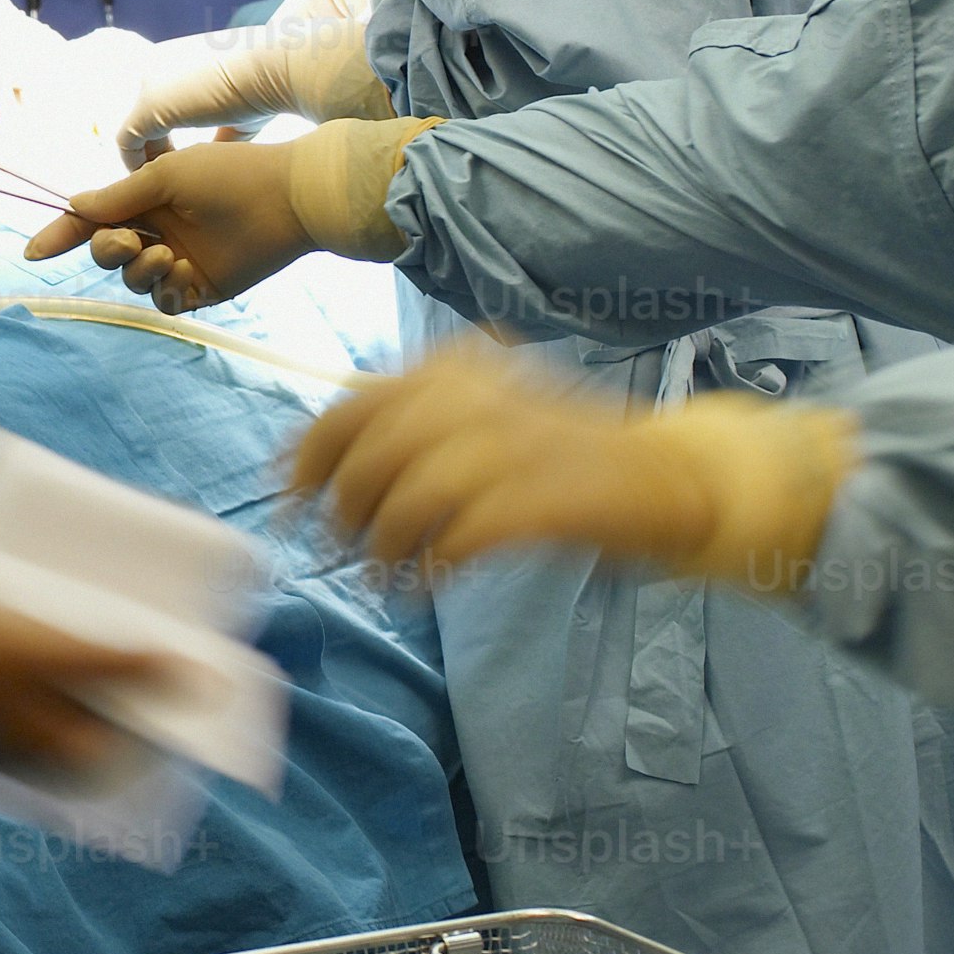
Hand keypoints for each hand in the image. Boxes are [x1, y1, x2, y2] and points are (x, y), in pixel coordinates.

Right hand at [19, 138, 317, 314]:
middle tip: (130, 242)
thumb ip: (118, 197)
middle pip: (108, 254)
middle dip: (108, 251)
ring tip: (168, 257)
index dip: (62, 235)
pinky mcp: (203, 288)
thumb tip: (73, 206)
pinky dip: (167, 290)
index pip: (93, 221)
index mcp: (147, 201)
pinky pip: (166, 302)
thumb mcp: (165, 177)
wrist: (286, 199)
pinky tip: (184, 272)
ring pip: (134, 281)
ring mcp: (180, 261)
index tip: (34, 251)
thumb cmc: (229, 174)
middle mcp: (160, 231)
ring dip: (140, 271)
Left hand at [114, 12, 388, 166]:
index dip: (163, 136)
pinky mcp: (149, 106)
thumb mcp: (237, 110)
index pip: (154, 105)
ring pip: (131, 134)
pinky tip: (156, 189)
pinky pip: (128, 143)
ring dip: (143, 162)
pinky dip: (138, 166)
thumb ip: (221, 131)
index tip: (176, 164)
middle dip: (150, 150)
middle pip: (138, 119)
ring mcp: (146, 85)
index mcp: (170, 62)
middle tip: (161, 184)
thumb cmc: (264, 87)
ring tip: (158, 191)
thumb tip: (220, 156)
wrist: (273, 68)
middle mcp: (151, 69)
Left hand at [285, 343, 668, 571]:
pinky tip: (427, 584)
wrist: (668, 476)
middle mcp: (478, 396)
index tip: (284, 494)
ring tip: (382, 574)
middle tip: (335, 546)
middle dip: (340, 507)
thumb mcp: (485, 414)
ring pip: (407, 495)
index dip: (307, 453)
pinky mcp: (540, 499)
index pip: (353, 403)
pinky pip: (457, 538)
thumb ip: (415, 424)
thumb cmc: (566, 452)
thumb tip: (330, 464)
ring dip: (382, 544)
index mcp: (457, 369)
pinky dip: (430, 566)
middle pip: (371, 451)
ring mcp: (511, 445)